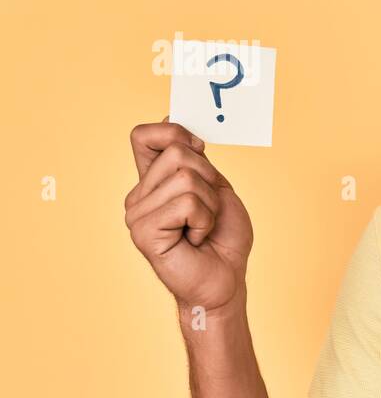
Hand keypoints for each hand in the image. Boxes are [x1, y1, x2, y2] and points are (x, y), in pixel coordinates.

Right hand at [124, 116, 253, 315]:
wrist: (226, 279)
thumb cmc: (223, 239)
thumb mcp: (216, 188)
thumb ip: (194, 158)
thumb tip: (169, 118)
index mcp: (153, 181)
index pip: (144, 136)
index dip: (175, 133)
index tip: (200, 150)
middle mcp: (139, 194)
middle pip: (177, 152)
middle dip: (209, 179)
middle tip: (208, 211)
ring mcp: (136, 213)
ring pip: (187, 177)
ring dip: (210, 204)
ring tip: (202, 227)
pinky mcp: (142, 231)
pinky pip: (187, 203)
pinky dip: (204, 220)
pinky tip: (196, 239)